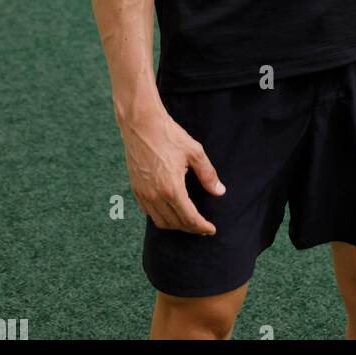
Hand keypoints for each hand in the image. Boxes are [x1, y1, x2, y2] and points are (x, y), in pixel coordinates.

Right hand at [121, 105, 224, 234]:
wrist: (141, 125)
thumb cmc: (169, 135)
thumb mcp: (194, 152)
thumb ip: (208, 174)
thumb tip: (219, 191)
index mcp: (171, 188)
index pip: (189, 218)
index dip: (201, 226)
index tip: (211, 229)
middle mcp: (155, 196)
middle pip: (175, 223)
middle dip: (191, 228)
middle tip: (202, 227)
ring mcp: (143, 194)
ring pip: (160, 221)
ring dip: (175, 225)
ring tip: (188, 222)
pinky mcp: (136, 189)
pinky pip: (149, 213)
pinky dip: (161, 217)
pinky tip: (171, 211)